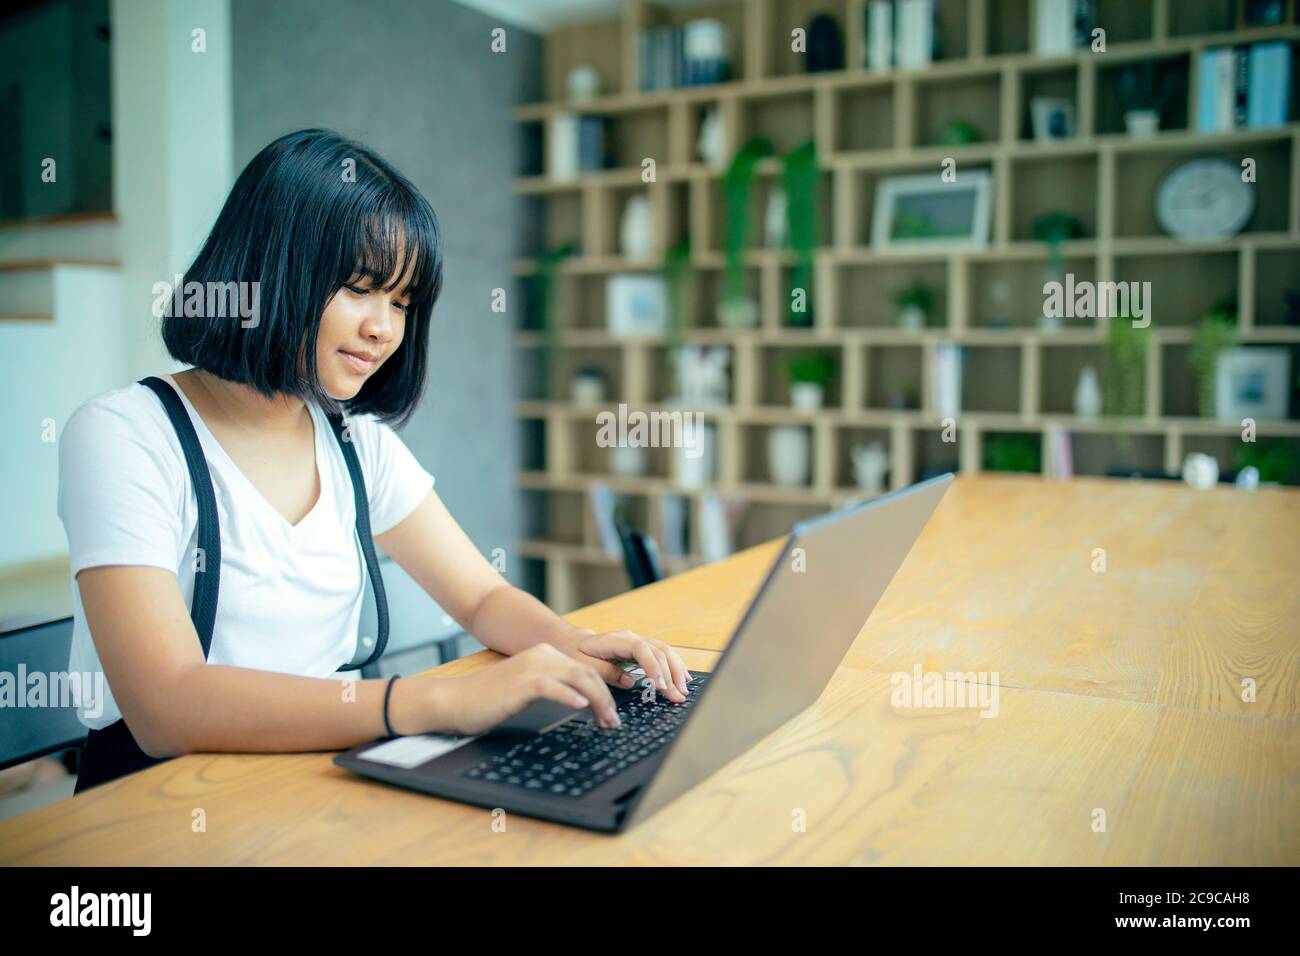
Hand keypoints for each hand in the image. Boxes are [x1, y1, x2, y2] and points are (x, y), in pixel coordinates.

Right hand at [428, 643, 621, 735]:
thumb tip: (581, 703)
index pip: (585, 670)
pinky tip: (581, 707)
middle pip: (587, 674)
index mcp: (545, 655)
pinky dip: (570, 696)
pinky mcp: (523, 681)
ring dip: (597, 701)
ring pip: (578, 679)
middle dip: (606, 699)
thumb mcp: (527, 690)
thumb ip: (553, 688)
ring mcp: (533, 666)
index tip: (611, 715)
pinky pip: (553, 686)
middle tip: (613, 723)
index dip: (604, 692)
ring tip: (605, 721)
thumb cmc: (490, 700)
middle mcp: (542, 655)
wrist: (456, 701)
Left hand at [554, 628, 691, 703]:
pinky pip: (663, 655)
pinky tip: (684, 679)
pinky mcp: (641, 649)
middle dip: (670, 675)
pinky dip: (674, 666)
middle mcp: (631, 638)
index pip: (642, 650)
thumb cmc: (575, 654)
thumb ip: (606, 672)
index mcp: (616, 640)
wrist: (572, 642)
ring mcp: (638, 642)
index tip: (660, 686)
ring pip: (665, 652)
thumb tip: (630, 682)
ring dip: (676, 670)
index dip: (653, 667)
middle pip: (658, 651)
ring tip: (684, 690)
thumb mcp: (584, 665)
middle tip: (677, 696)